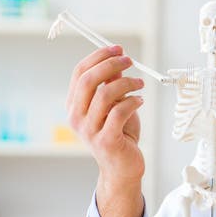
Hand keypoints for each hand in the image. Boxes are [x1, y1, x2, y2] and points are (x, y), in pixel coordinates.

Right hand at [66, 45, 144, 216]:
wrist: (122, 168)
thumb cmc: (119, 134)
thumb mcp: (114, 105)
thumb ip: (112, 85)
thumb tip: (118, 62)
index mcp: (74, 105)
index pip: (79, 72)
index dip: (98, 56)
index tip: (118, 48)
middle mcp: (76, 117)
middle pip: (88, 80)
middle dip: (111, 64)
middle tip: (129, 60)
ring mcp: (89, 130)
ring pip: (105, 94)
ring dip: (127, 83)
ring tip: (140, 84)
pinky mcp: (105, 140)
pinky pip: (119, 112)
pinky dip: (133, 101)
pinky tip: (140, 101)